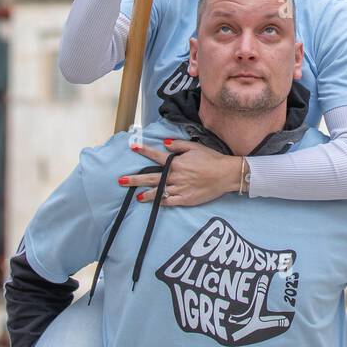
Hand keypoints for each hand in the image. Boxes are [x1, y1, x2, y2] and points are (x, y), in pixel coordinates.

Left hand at [118, 140, 242, 206]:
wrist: (225, 174)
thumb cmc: (211, 158)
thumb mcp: (195, 147)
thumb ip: (178, 145)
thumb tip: (165, 143)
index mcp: (176, 162)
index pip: (156, 156)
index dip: (144, 151)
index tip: (132, 147)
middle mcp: (175, 176)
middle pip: (151, 178)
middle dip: (135, 179)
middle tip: (121, 181)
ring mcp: (179, 189)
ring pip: (159, 192)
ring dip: (146, 194)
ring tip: (136, 197)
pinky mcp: (186, 199)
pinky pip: (170, 201)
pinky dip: (162, 202)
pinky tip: (155, 202)